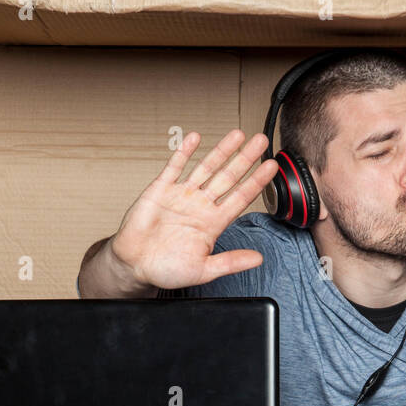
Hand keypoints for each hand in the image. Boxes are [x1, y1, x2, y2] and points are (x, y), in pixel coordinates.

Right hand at [111, 129, 279, 288]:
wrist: (134, 266)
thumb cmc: (166, 270)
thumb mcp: (204, 271)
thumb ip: (231, 262)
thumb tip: (258, 259)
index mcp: (212, 224)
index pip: (240, 198)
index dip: (256, 182)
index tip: (271, 167)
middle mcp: (200, 206)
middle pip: (228, 177)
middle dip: (245, 159)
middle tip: (261, 141)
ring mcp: (182, 195)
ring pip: (206, 167)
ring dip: (222, 150)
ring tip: (237, 134)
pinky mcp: (161, 190)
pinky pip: (174, 167)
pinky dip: (184, 152)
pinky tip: (195, 138)